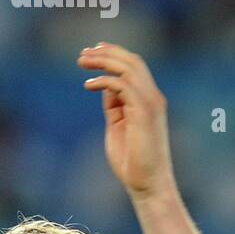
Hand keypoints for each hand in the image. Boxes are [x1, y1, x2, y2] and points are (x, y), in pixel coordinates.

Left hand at [77, 42, 176, 202]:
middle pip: (132, 62)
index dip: (114, 55)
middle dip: (106, 53)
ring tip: (82, 62)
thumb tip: (104, 87)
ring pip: (129, 68)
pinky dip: (105, 81)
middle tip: (82, 54)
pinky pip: (124, 86)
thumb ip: (114, 106)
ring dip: (104, 61)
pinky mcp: (144, 112)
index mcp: (147, 99)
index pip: (133, 67)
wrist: (147, 184)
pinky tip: (88, 85)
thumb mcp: (118, 126)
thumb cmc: (132, 162)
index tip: (93, 50)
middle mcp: (152, 96)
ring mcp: (150, 103)